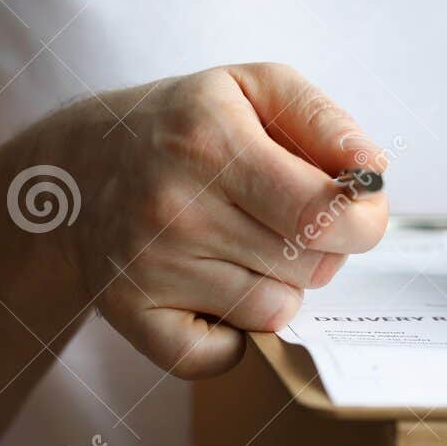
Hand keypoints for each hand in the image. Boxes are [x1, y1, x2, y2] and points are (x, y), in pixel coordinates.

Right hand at [30, 62, 388, 377]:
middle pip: (309, 266)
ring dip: (278, 286)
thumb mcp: (253, 89)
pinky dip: (233, 335)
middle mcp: (173, 206)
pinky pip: (222, 356)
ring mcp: (148, 265)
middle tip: (287, 222)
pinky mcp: (132, 313)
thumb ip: (324, 121)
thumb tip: (372, 171)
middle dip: (322, 250)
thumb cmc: (186, 128)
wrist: (75, 170)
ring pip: (274, 311)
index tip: (361, 213)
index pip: (321, 212)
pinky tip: (214, 289)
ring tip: (242, 247)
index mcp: (209, 141)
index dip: (364, 222)